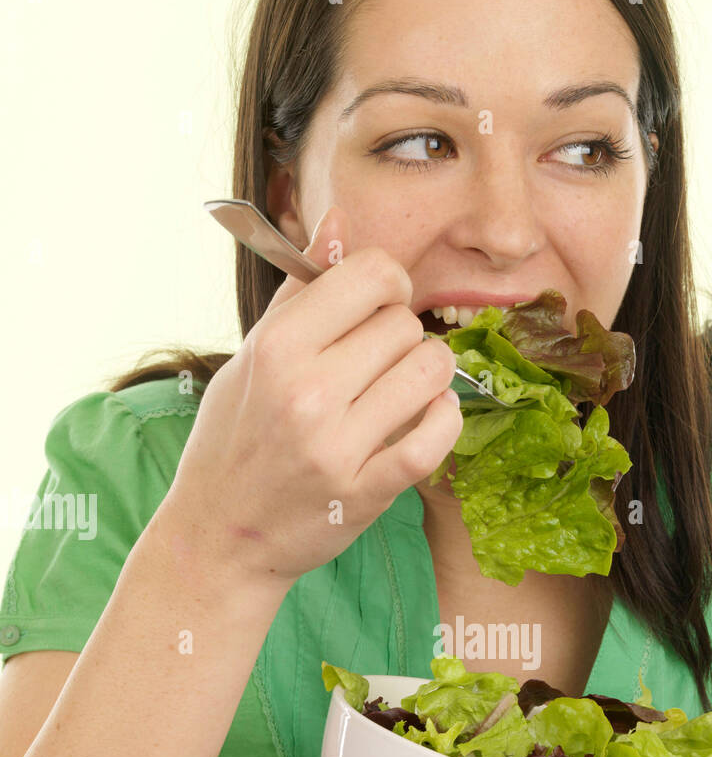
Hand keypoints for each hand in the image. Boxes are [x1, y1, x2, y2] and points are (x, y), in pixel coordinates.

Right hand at [161, 204, 462, 591]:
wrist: (221, 535)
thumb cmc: (235, 438)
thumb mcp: (253, 355)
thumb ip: (301, 288)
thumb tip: (341, 220)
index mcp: (277, 347)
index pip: (371, 274)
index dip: (387, 283)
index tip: (378, 306)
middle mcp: (307, 393)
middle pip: (406, 324)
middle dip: (402, 337)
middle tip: (379, 363)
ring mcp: (338, 446)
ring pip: (431, 372)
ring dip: (428, 378)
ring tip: (401, 390)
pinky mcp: (367, 492)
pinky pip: (437, 437)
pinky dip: (444, 420)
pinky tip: (428, 418)